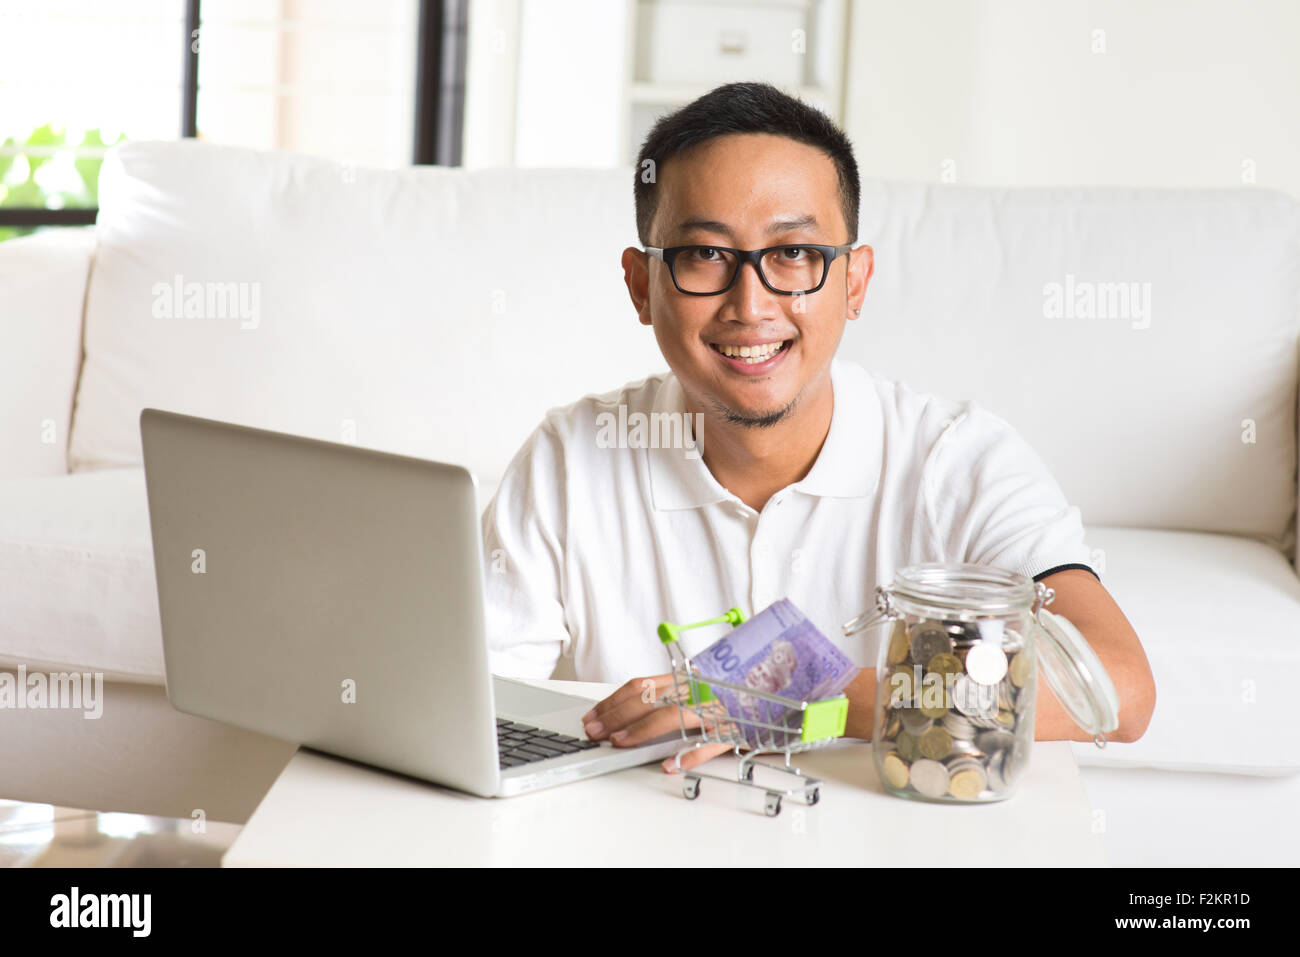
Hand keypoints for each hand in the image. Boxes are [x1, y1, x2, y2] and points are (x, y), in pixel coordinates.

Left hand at [581, 673, 734, 772]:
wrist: (781, 695)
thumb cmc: (736, 692)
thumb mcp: (701, 685)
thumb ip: (673, 693)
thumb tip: (635, 706)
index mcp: (688, 678)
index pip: (641, 686)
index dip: (613, 701)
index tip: (594, 716)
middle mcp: (699, 690)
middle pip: (649, 700)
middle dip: (616, 716)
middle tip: (596, 731)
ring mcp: (716, 709)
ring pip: (673, 717)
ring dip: (642, 731)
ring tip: (621, 742)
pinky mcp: (734, 730)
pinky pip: (709, 744)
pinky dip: (688, 756)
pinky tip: (669, 765)